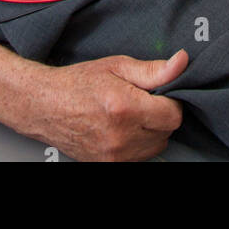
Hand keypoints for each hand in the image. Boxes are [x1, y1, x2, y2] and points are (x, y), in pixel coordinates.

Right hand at [35, 49, 188, 161]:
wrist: (46, 106)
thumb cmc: (79, 83)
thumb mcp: (117, 65)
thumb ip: (153, 69)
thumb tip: (182, 63)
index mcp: (124, 108)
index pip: (173, 115)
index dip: (171, 101)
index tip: (160, 93)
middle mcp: (120, 136)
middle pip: (166, 132)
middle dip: (160, 115)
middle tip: (142, 100)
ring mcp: (114, 155)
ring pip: (155, 147)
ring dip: (151, 131)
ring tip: (131, 114)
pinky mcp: (108, 165)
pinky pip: (139, 158)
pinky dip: (138, 144)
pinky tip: (124, 129)